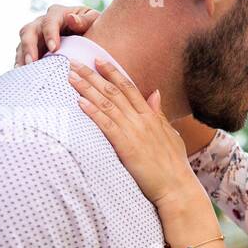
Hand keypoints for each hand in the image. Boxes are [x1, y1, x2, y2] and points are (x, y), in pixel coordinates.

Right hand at [14, 4, 100, 65]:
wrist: (90, 37)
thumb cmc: (94, 27)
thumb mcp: (94, 21)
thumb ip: (85, 20)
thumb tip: (71, 19)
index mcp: (58, 14)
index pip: (50, 21)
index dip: (50, 34)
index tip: (54, 49)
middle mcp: (42, 22)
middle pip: (29, 30)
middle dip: (29, 46)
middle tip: (32, 61)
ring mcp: (35, 35)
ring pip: (22, 43)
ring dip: (22, 57)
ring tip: (25, 71)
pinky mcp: (33, 48)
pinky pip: (23, 55)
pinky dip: (22, 64)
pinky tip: (24, 76)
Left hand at [67, 59, 198, 208]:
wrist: (177, 187)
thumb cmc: (174, 165)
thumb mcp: (171, 134)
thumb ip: (159, 114)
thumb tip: (155, 93)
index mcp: (151, 116)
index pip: (129, 87)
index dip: (112, 72)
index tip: (98, 60)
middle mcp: (142, 120)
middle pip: (113, 91)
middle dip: (92, 75)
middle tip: (74, 62)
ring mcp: (134, 132)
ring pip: (107, 104)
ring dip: (87, 88)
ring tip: (71, 77)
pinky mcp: (126, 147)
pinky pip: (106, 125)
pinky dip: (93, 112)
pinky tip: (80, 102)